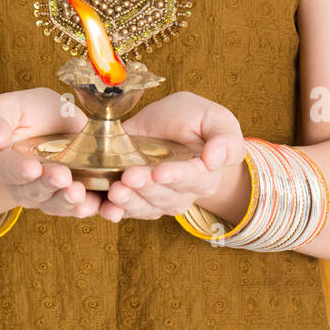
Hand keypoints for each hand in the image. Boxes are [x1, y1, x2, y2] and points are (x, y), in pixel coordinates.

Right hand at [0, 88, 101, 219]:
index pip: (5, 170)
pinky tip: (101, 205)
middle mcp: (23, 185)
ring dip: (68, 201)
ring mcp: (49, 194)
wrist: (55, 122)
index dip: (18, 170)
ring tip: (79, 193)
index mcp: (1, 163)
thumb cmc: (27, 113)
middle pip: (33, 191)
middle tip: (62, 177)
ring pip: (56, 204)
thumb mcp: (7, 107)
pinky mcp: (74, 196)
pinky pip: (82, 206)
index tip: (32, 167)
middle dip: (48, 185)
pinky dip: (92, 207)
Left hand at [96, 91, 247, 223]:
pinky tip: (104, 208)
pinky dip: (113, 210)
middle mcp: (182, 192)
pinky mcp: (135, 197)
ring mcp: (157, 198)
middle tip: (129, 176)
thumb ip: (225, 139)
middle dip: (146, 187)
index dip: (177, 177)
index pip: (193, 179)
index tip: (160, 172)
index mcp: (205, 174)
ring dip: (129, 201)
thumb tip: (215, 159)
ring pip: (144, 207)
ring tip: (115, 190)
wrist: (171, 123)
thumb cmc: (197, 120)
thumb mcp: (215, 119)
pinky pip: (125, 210)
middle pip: (164, 196)